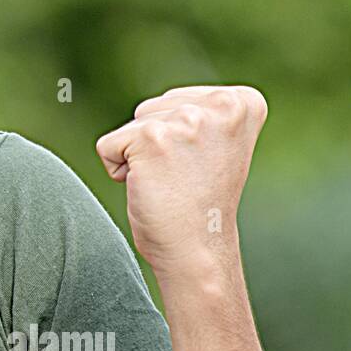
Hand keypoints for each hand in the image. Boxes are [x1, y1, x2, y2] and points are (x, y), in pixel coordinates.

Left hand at [95, 85, 267, 275]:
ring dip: (138, 156)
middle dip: (155, 143)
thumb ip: (198, 114)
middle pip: (153, 108)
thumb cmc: (200, 202)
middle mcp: (220, 105)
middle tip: (182, 178)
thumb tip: (162, 103)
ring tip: (168, 183)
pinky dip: (117, 171)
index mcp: (243, 103)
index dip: (177, 137)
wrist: (197, 249)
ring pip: (132, 125)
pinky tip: (148, 188)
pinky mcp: (152, 137)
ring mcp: (187, 119)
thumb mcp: (215, 145)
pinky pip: (107, 146)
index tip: (201, 165)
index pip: (178, 100)